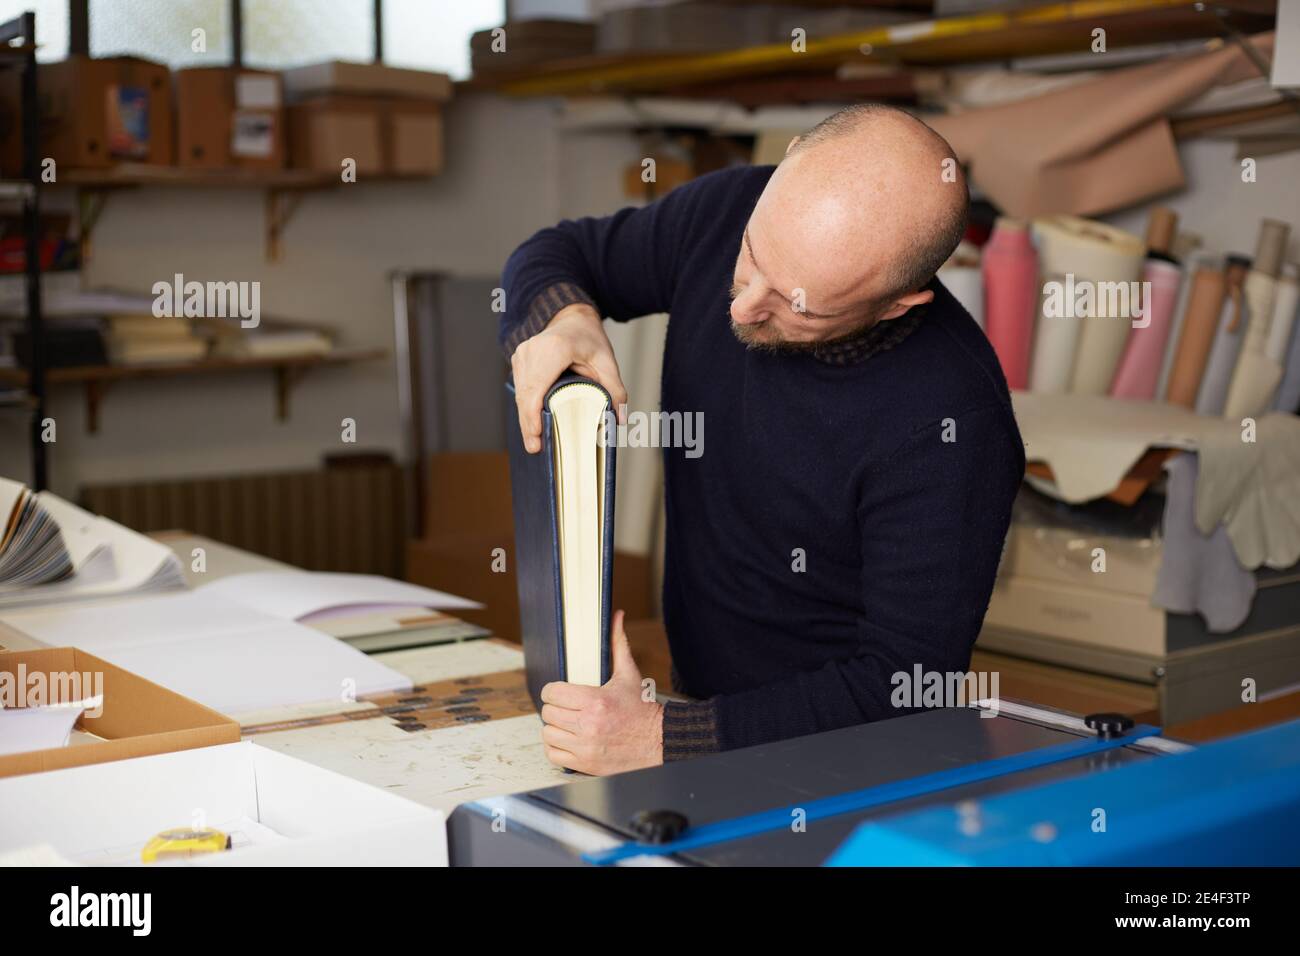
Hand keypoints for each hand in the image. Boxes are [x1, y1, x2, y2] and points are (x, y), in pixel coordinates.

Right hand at [510, 303, 628, 453]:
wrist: (571, 317)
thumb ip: (615, 389)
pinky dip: (524, 406)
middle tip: (535, 448)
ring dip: (525, 418)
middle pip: (525, 395)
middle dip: (528, 424)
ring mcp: (522, 354)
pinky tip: (531, 424)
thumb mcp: (607, 361)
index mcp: (554, 349)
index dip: (533, 414)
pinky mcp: (518, 359)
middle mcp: (533, 350)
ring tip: (533, 441)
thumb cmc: (588, 338)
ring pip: (520, 393)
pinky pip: (519, 388)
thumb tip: (619, 419)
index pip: (538, 388)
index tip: (536, 435)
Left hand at [539, 610, 663, 774]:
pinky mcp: (586, 765)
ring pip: (548, 734)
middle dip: (556, 708)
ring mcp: (585, 747)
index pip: (552, 693)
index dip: (553, 691)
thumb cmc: (642, 708)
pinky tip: (570, 740)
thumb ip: (618, 644)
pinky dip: (557, 748)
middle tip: (567, 708)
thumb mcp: (629, 674)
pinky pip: (553, 755)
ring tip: (568, 724)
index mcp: (595, 701)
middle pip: (548, 713)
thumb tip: (616, 616)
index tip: (560, 692)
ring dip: (555, 728)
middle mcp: (588, 725)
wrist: (659, 741)